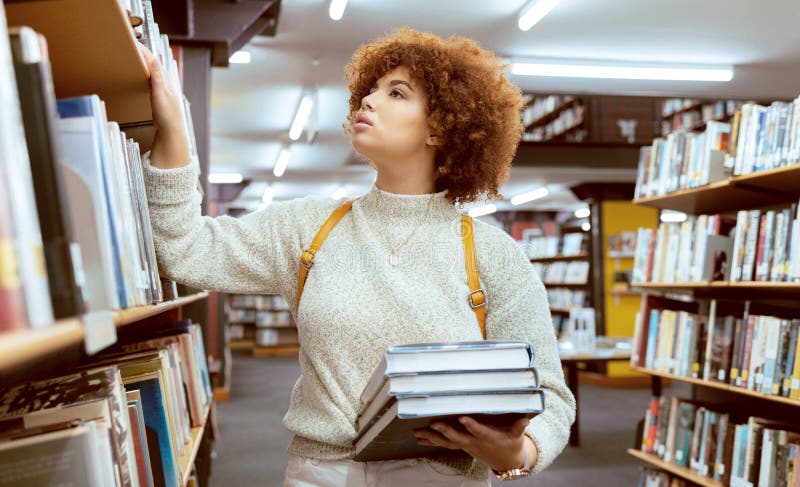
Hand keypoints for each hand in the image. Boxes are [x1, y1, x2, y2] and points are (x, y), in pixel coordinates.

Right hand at [139, 44, 191, 168]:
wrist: (171, 132)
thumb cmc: (167, 115)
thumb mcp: (161, 95)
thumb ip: (158, 77)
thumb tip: (155, 59)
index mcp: (165, 78)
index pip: (151, 58)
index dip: (141, 49)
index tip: (130, 40)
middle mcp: (165, 81)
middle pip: (151, 62)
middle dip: (141, 52)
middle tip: (128, 44)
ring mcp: (162, 88)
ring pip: (151, 69)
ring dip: (142, 62)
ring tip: (131, 55)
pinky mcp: (158, 95)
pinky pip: (149, 78)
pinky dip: (143, 72)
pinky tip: (139, 74)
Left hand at [414, 416, 536, 471]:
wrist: (506, 461)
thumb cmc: (511, 443)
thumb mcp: (517, 436)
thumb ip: (519, 427)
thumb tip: (526, 419)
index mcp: (488, 437)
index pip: (479, 431)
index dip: (471, 425)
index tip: (463, 418)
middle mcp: (474, 442)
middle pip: (458, 437)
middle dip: (445, 431)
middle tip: (433, 424)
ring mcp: (466, 445)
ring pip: (447, 442)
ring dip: (432, 437)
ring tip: (418, 432)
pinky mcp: (461, 446)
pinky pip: (444, 444)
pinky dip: (432, 440)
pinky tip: (419, 437)